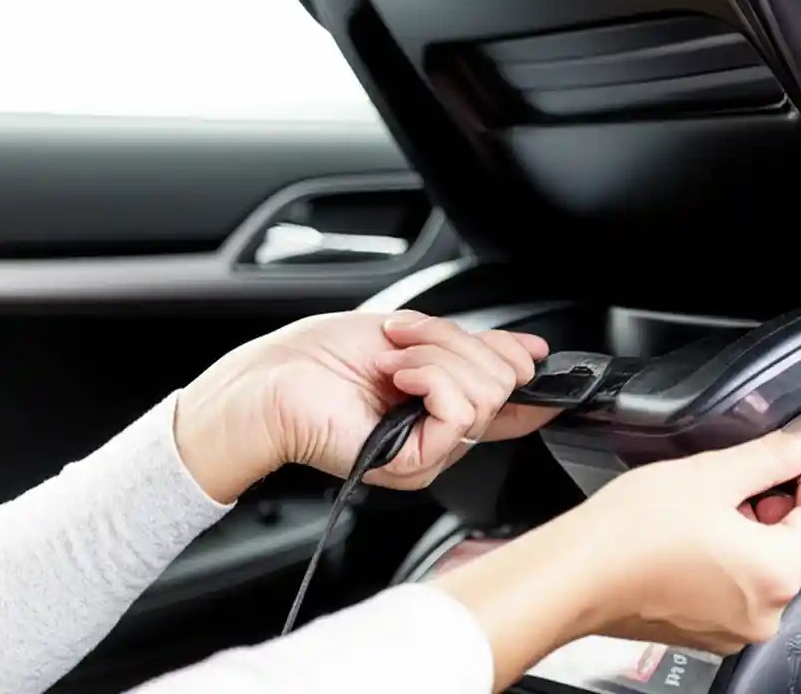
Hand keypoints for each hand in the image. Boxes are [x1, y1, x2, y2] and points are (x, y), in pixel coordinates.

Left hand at [175, 311, 559, 502]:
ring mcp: (430, 453)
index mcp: (443, 408)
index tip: (533, 356)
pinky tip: (396, 377)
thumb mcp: (412, 337)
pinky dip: (430, 378)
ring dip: (435, 355)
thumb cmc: (317, 360)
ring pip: (485, 394)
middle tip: (406, 340)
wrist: (267, 383)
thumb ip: (472, 345)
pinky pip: (459, 414)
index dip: (529, 377)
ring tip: (392, 359)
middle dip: (457, 342)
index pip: (513, 404)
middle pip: (504, 384)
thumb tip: (529, 349)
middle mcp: (442, 436)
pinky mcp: (413, 465)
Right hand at [434, 404, 800, 689]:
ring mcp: (732, 629)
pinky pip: (734, 586)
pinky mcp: (704, 631)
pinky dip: (726, 556)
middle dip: (777, 501)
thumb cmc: (630, 533)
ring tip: (709, 498)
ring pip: (762, 564)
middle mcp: (764, 614)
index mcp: (777, 575)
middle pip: (794, 543)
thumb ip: (773, 453)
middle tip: (745, 470)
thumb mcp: (712, 474)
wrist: (573, 574)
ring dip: (749, 527)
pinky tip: (693, 531)